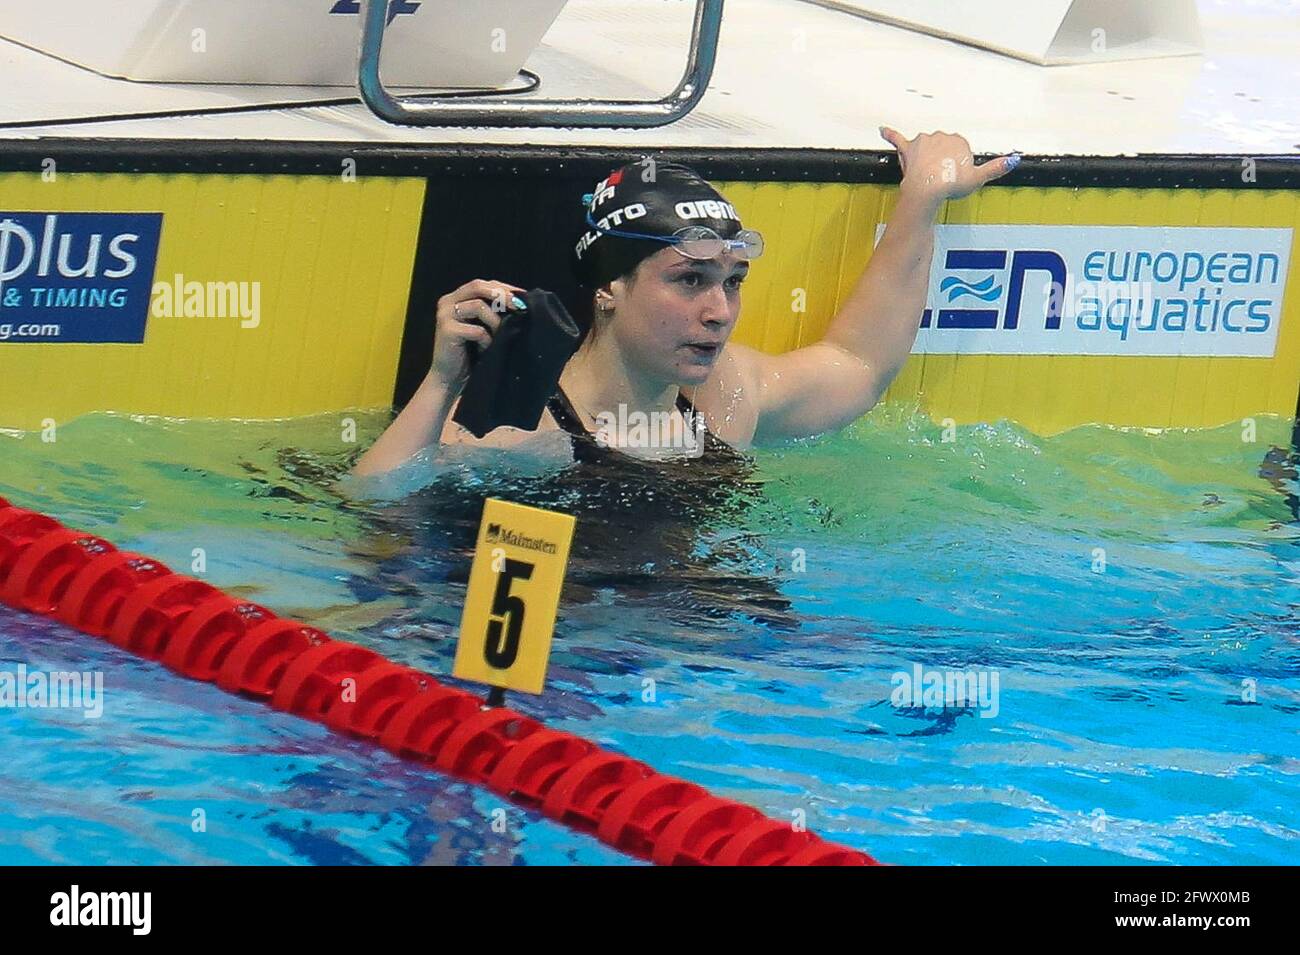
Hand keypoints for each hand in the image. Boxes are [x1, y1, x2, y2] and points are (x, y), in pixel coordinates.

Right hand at [431, 279, 527, 389]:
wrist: (450, 380)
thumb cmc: (471, 354)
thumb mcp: (485, 327)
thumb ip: (494, 312)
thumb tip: (522, 303)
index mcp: (457, 298)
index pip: (484, 284)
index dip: (505, 288)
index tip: (525, 298)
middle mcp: (448, 302)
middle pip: (478, 286)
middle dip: (502, 295)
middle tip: (520, 307)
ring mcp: (445, 315)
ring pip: (478, 305)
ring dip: (495, 321)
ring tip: (500, 336)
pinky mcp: (446, 330)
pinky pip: (477, 330)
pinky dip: (487, 340)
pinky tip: (486, 349)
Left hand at [880, 127, 1018, 204]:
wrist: (929, 191)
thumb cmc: (951, 185)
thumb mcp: (978, 178)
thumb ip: (995, 168)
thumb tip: (1014, 160)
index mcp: (957, 140)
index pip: (958, 152)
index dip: (955, 167)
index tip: (953, 177)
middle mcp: (940, 135)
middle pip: (941, 149)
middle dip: (941, 163)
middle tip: (940, 179)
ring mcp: (923, 141)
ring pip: (924, 147)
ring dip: (924, 158)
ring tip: (927, 174)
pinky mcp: (908, 150)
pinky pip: (897, 139)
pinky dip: (890, 134)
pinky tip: (883, 130)